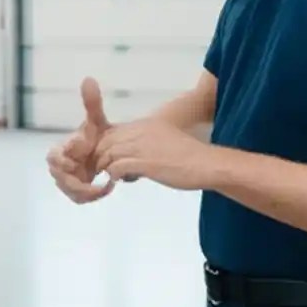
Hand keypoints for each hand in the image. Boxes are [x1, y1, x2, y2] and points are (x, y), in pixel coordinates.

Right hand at [45, 77, 116, 203]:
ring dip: (86, 191)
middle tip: (95, 184)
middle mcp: (62, 165)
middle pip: (60, 179)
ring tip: (104, 187)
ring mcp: (69, 179)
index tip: (74, 163)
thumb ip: (92, 103)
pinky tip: (107, 187)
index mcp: (62, 149)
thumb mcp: (96, 121)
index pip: (52, 158)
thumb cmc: (96, 136)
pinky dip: (92, 195)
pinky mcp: (78, 189)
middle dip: (75, 183)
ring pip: (70, 191)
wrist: (107, 151)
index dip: (61, 162)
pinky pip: (79, 197)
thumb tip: (89, 79)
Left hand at [94, 117, 213, 190]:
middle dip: (101, 157)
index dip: (105, 147)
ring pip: (108, 154)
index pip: (112, 132)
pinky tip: (123, 180)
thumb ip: (146, 145)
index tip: (107, 159)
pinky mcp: (144, 162)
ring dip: (107, 167)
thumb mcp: (163, 141)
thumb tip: (131, 161)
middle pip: (106, 142)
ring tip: (114, 177)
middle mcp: (139, 132)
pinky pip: (116, 167)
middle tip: (105, 171)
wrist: (205, 164)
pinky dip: (114, 176)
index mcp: (144, 125)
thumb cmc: (188, 156)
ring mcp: (140, 146)